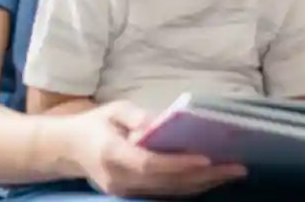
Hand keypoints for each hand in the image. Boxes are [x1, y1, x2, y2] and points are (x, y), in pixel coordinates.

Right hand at [64, 100, 246, 196]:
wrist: (67, 150)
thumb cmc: (95, 124)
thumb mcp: (114, 110)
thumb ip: (138, 117)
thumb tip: (164, 122)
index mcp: (113, 154)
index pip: (149, 164)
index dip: (179, 163)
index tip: (206, 158)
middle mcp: (121, 179)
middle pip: (167, 183)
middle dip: (205, 176)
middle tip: (237, 167)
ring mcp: (127, 192)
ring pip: (171, 192)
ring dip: (204, 184)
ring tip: (233, 172)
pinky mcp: (134, 195)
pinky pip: (167, 193)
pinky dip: (192, 187)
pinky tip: (213, 178)